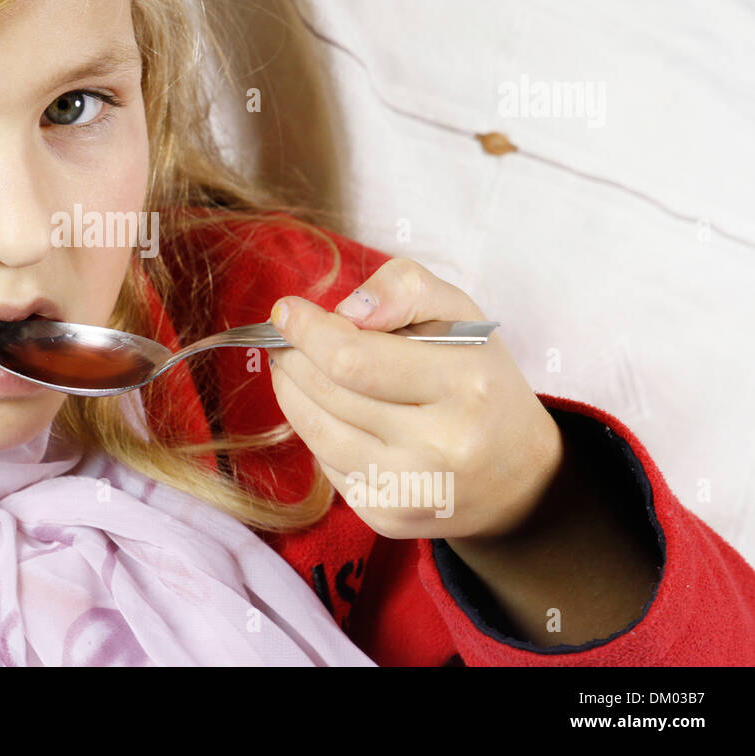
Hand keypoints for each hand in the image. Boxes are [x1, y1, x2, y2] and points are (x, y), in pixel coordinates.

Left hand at [267, 257, 563, 544]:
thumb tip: (347, 310)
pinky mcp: (388, 516)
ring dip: (291, 390)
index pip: (355, 358)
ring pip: (316, 430)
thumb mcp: (461, 316)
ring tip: (292, 366)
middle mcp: (442, 445)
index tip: (285, 311)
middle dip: (293, 357)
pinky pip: (325, 463)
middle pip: (328, 392)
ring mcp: (413, 489)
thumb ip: (405, 289)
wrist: (520, 478)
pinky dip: (315, 429)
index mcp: (466, 385)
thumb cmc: (481, 382)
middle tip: (284, 338)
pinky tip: (325, 409)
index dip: (308, 332)